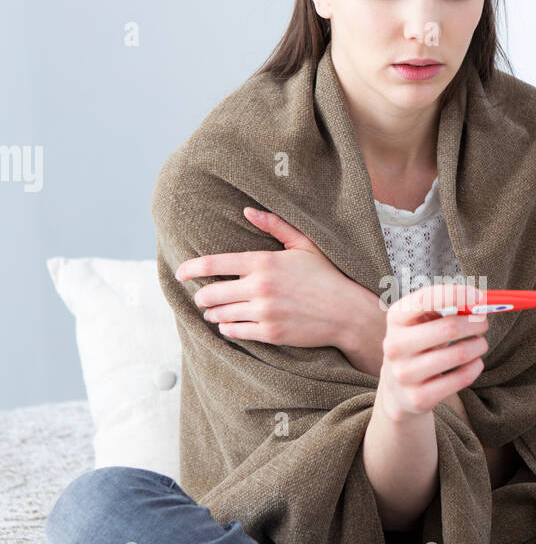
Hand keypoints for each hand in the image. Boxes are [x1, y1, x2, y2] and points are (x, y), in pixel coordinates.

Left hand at [174, 207, 356, 347]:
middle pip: (211, 294)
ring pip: (220, 315)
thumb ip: (274, 225)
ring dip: (212, 313)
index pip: (214, 264)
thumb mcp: (303, 244)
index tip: (181, 272)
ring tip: (213, 311)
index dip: (191, 268)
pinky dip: (227, 328)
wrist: (346, 311)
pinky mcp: (269, 333)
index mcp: (263, 262)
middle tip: (202, 297)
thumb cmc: (325, 275)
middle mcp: (259, 287)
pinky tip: (229, 325)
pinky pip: (235, 332)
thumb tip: (247, 211)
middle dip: (202, 296)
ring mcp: (263, 312)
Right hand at [378, 283, 488, 420]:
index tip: (479, 297)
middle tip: (484, 323)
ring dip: (479, 345)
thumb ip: (445, 306)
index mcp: (396, 319)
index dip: (456, 294)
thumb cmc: (419, 344)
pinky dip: (475, 367)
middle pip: (450, 328)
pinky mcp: (418, 397)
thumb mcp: (421, 321)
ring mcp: (405, 374)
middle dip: (476, 323)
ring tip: (480, 344)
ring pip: (460, 354)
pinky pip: (461, 378)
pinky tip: (474, 363)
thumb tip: (478, 301)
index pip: (425, 299)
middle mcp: (395, 345)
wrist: (397, 388)